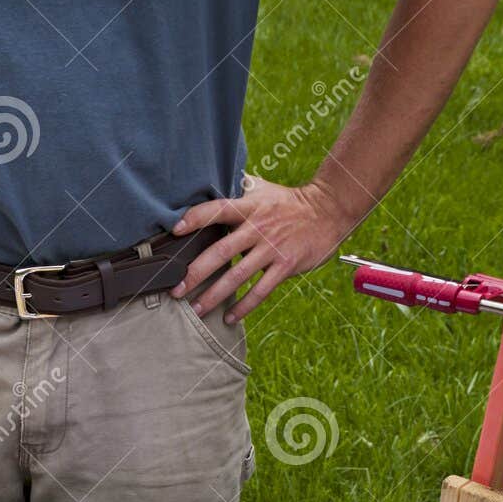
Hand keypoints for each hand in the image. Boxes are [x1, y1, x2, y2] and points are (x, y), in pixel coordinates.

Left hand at [171, 175, 357, 322]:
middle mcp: (257, 227)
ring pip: (237, 276)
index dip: (195, 218)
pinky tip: (230, 317)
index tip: (174, 231)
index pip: (217, 209)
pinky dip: (244, 306)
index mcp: (249, 207)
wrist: (328, 211)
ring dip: (214, 295)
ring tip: (195, 310)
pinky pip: (260, 291)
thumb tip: (209, 184)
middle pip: (220, 251)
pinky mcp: (285, 266)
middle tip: (175, 290)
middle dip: (195, 273)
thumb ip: (236, 190)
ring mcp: (271, 248)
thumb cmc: (288, 201)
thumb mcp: (262, 189)